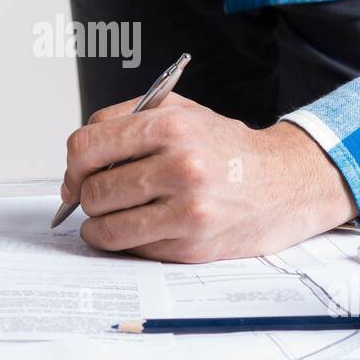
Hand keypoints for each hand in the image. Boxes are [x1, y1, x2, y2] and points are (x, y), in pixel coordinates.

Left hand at [62, 93, 356, 262]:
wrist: (285, 183)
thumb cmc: (225, 148)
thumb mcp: (181, 111)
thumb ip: (124, 122)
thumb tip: (76, 166)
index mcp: (172, 126)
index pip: (87, 146)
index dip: (74, 164)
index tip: (78, 173)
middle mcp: (181, 167)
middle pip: (93, 190)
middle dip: (88, 195)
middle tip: (102, 195)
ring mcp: (187, 210)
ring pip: (105, 227)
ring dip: (100, 224)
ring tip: (115, 215)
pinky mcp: (192, 246)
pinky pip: (132, 249)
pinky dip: (126, 242)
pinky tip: (143, 227)